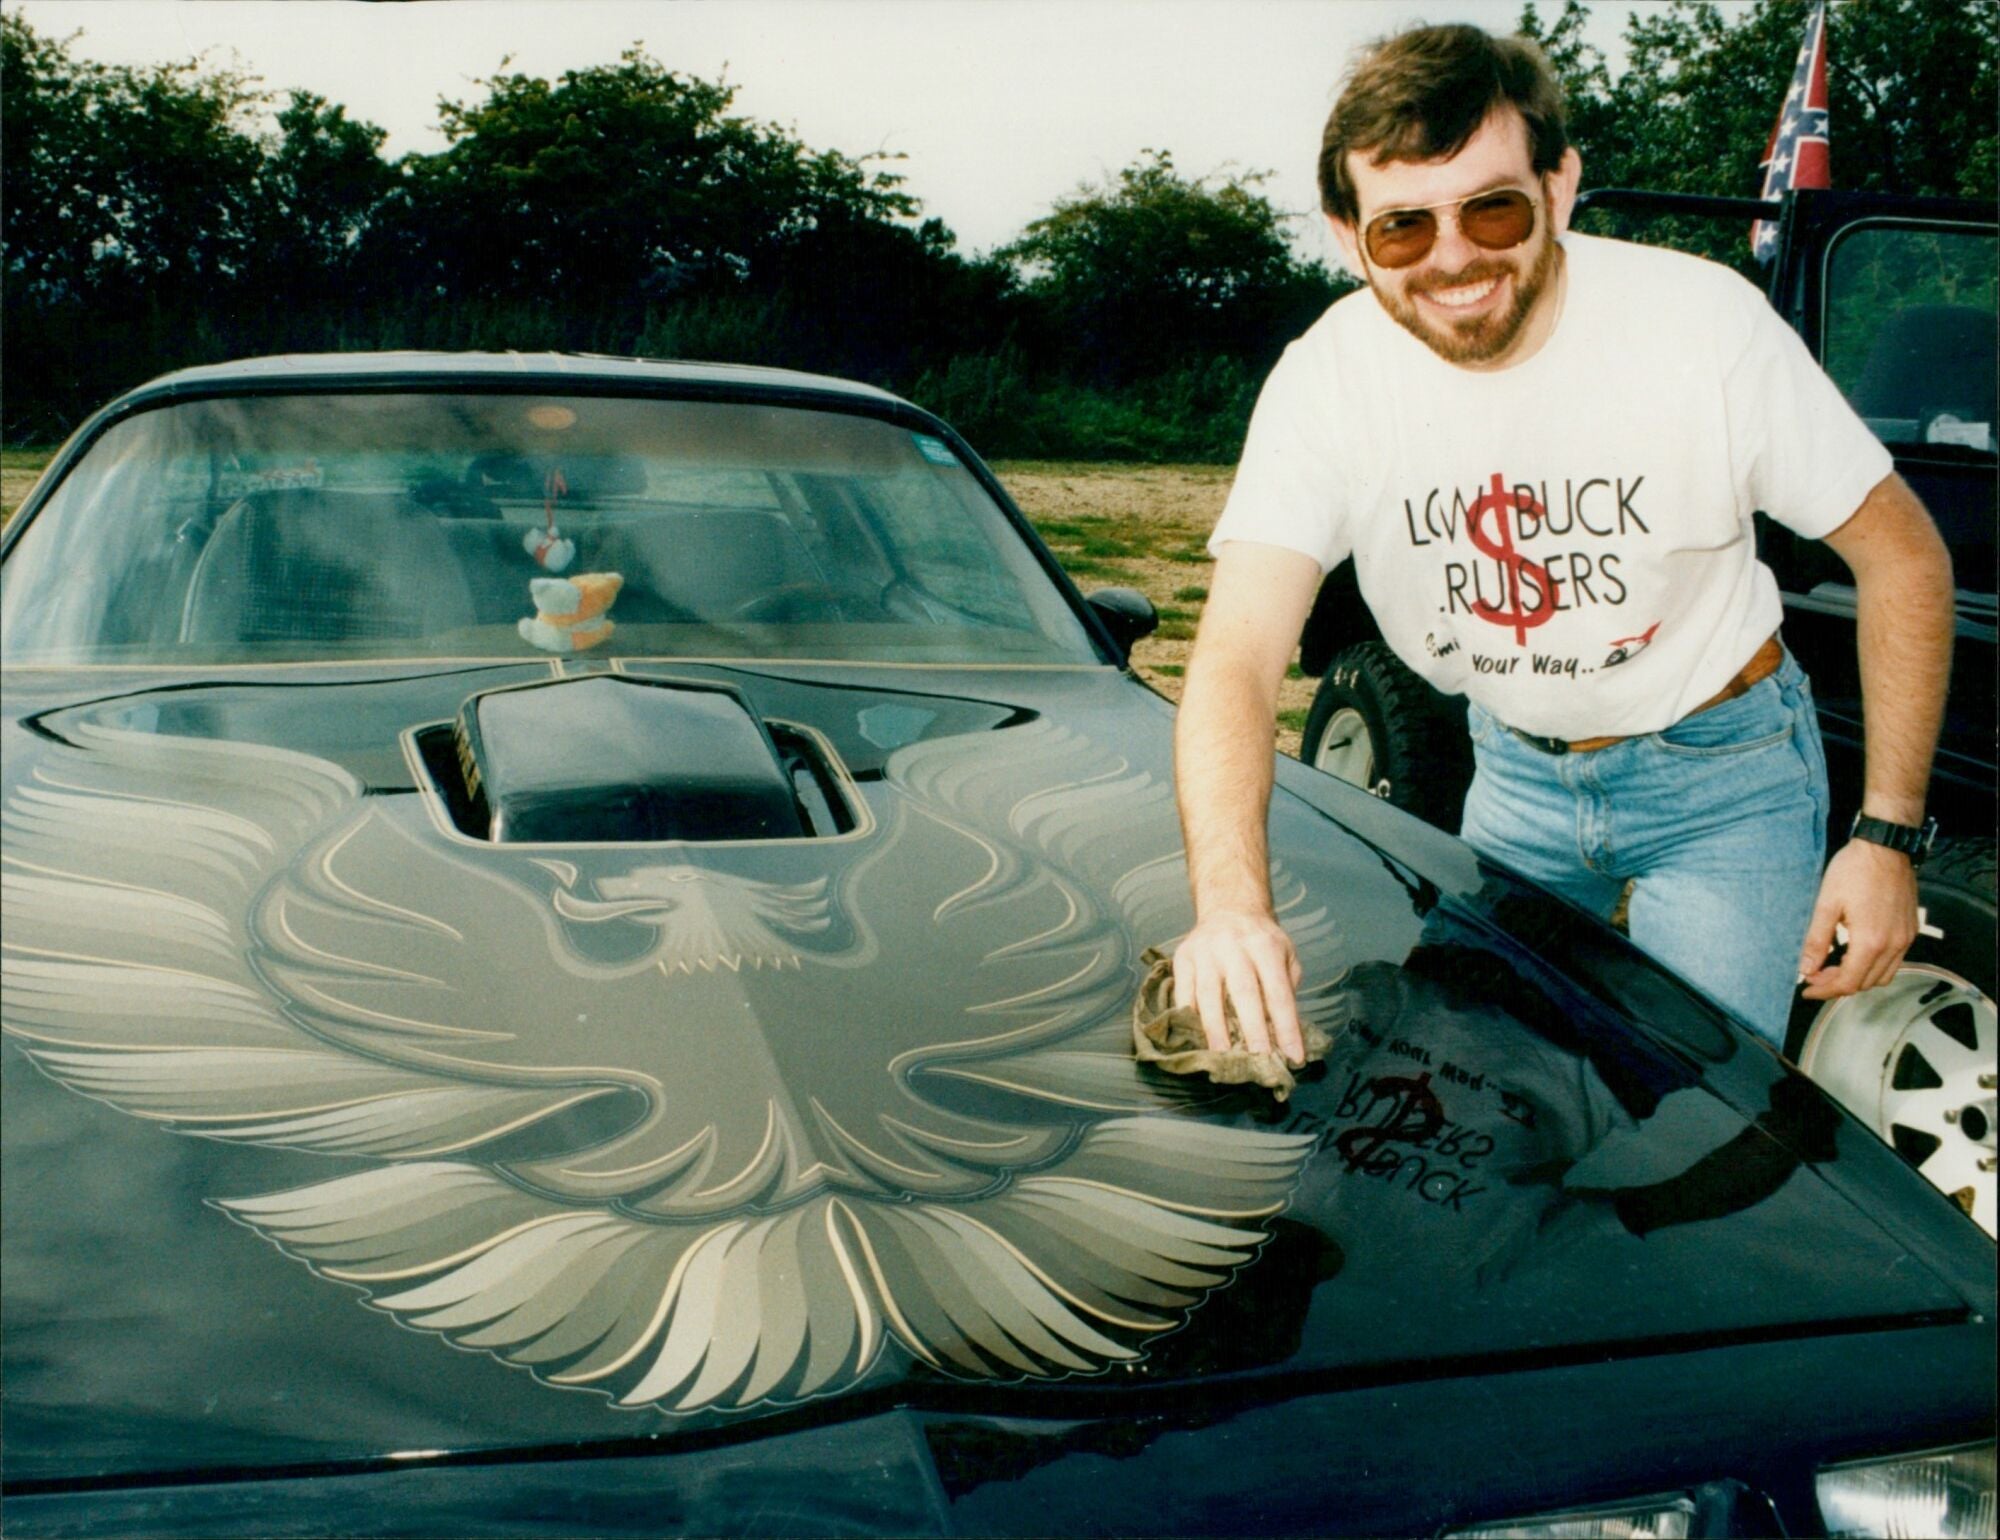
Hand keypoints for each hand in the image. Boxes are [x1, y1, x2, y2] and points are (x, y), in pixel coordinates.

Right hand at [1171, 910, 1304, 1063]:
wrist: (1229, 908)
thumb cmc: (1261, 941)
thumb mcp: (1285, 955)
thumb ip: (1287, 989)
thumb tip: (1284, 1034)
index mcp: (1265, 946)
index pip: (1278, 992)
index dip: (1286, 1027)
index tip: (1293, 1057)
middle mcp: (1234, 946)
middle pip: (1243, 992)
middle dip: (1252, 1029)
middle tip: (1259, 1060)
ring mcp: (1204, 952)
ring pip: (1208, 994)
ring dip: (1216, 1028)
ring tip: (1222, 1055)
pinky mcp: (1183, 958)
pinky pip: (1183, 991)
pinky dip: (1189, 1016)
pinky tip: (1196, 1036)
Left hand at [1797, 839, 1920, 999]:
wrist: (1885, 847)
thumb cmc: (1855, 870)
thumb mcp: (1827, 904)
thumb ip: (1816, 940)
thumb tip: (1806, 968)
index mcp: (1871, 941)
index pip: (1848, 982)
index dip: (1824, 990)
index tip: (1807, 989)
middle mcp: (1894, 944)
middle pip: (1866, 983)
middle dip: (1838, 985)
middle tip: (1814, 975)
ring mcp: (1905, 938)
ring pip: (1882, 975)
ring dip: (1857, 977)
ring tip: (1832, 966)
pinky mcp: (1910, 930)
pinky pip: (1894, 960)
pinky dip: (1873, 965)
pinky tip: (1854, 953)